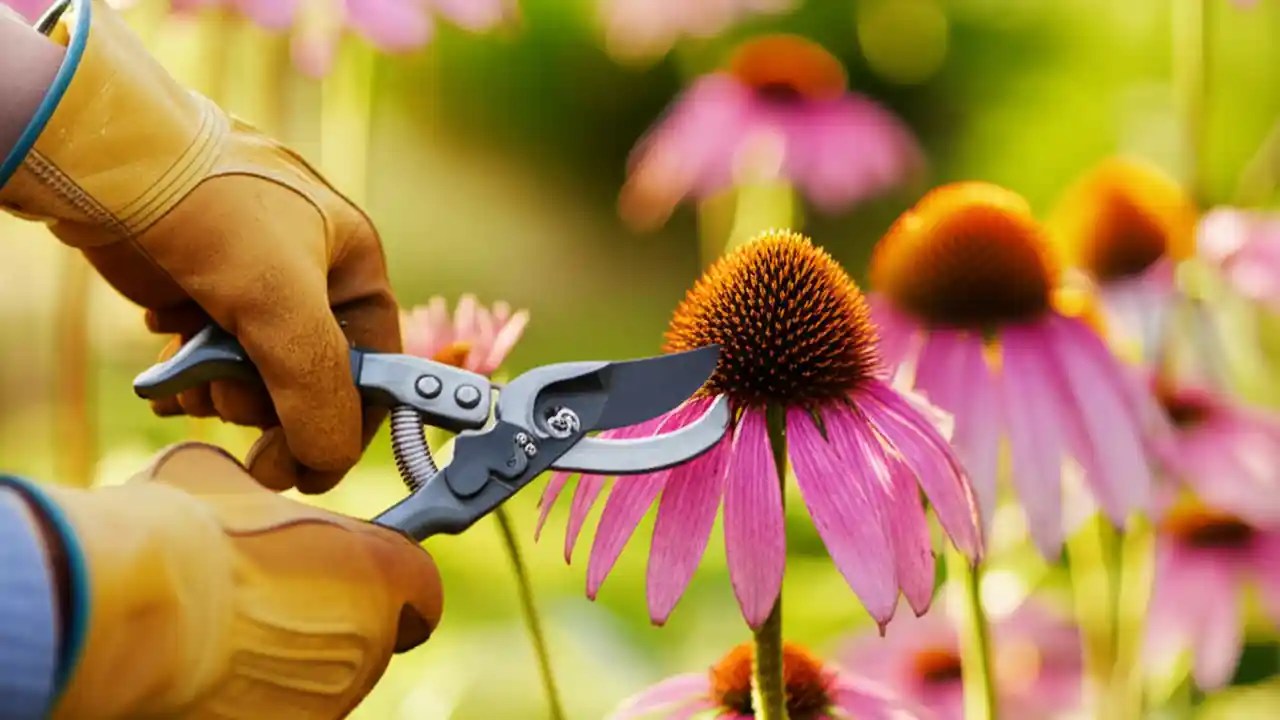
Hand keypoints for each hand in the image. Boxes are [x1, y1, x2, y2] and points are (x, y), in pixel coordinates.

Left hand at [0, 0, 398, 491]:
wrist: (111, 164)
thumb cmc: (216, 214)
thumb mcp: (284, 305)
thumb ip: (318, 391)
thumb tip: (326, 465)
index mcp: (355, 268)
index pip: (375, 369)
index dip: (350, 425)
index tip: (313, 473)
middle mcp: (312, 283)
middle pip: (311, 384)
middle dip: (267, 403)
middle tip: (231, 403)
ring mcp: (252, 293)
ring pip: (255, 382)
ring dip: (221, 393)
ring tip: (191, 369)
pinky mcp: (200, 300)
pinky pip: (211, 368)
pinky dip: (189, 377)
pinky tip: (169, 365)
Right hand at [36, 443, 442, 719]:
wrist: (142, 609)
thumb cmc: (191, 529)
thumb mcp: (230, 478)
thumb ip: (264, 495)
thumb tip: (239, 490)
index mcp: (385, 572)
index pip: (418, 588)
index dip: (384, 576)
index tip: (351, 567)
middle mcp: (374, 644)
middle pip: (368, 635)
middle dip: (324, 614)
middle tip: (265, 592)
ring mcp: (330, 700)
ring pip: (320, 677)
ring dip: (286, 655)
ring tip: (223, 626)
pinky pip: (273, 707)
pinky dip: (247, 692)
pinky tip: (203, 662)